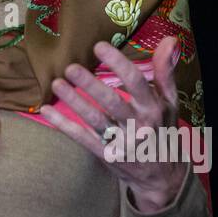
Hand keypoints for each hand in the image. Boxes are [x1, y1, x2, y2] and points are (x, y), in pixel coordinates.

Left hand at [40, 36, 188, 212]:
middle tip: (71, 67)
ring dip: (74, 102)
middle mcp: (138, 125)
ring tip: (57, 84)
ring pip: (95, 120)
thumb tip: (169, 39)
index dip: (118, 63)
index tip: (99, 46)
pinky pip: (83, 138)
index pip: (136, 82)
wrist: (162, 177)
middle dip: (91, 85)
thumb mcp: (170, 102)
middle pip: (112, 102)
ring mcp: (121, 142)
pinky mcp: (106, 154)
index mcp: (153, 108)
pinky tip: (47, 110)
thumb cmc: (162, 129)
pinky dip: (64, 125)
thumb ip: (165, 71)